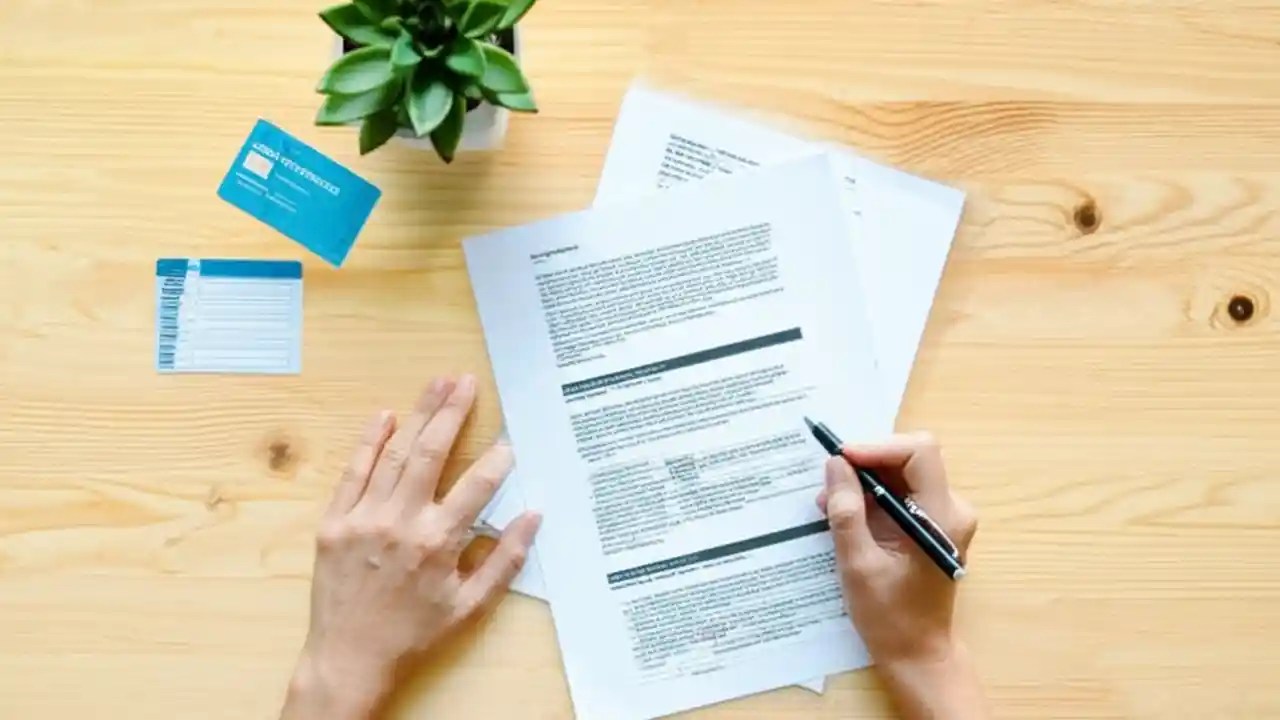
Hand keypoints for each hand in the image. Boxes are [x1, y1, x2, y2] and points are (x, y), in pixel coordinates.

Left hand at [282, 376, 541, 719]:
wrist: (349, 659)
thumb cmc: (413, 635)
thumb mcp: (469, 606)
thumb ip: (504, 560)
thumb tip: (533, 518)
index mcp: (437, 543)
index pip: (476, 487)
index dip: (496, 461)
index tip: (509, 443)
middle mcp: (400, 522)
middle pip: (431, 453)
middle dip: (452, 413)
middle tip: (467, 382)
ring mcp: (363, 518)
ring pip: (395, 454)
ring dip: (418, 414)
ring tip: (437, 383)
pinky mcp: (334, 522)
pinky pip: (354, 472)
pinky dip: (370, 441)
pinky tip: (386, 416)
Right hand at [818, 432, 985, 719]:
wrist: (918, 654)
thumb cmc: (891, 618)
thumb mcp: (858, 564)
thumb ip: (846, 511)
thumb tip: (834, 465)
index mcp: (941, 517)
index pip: (918, 452)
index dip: (877, 447)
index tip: (840, 458)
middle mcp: (951, 509)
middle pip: (909, 458)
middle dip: (865, 463)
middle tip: (828, 483)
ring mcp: (943, 516)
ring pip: (902, 474)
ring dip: (863, 481)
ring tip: (828, 503)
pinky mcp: (930, 525)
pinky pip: (901, 494)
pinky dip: (871, 497)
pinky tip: (843, 514)